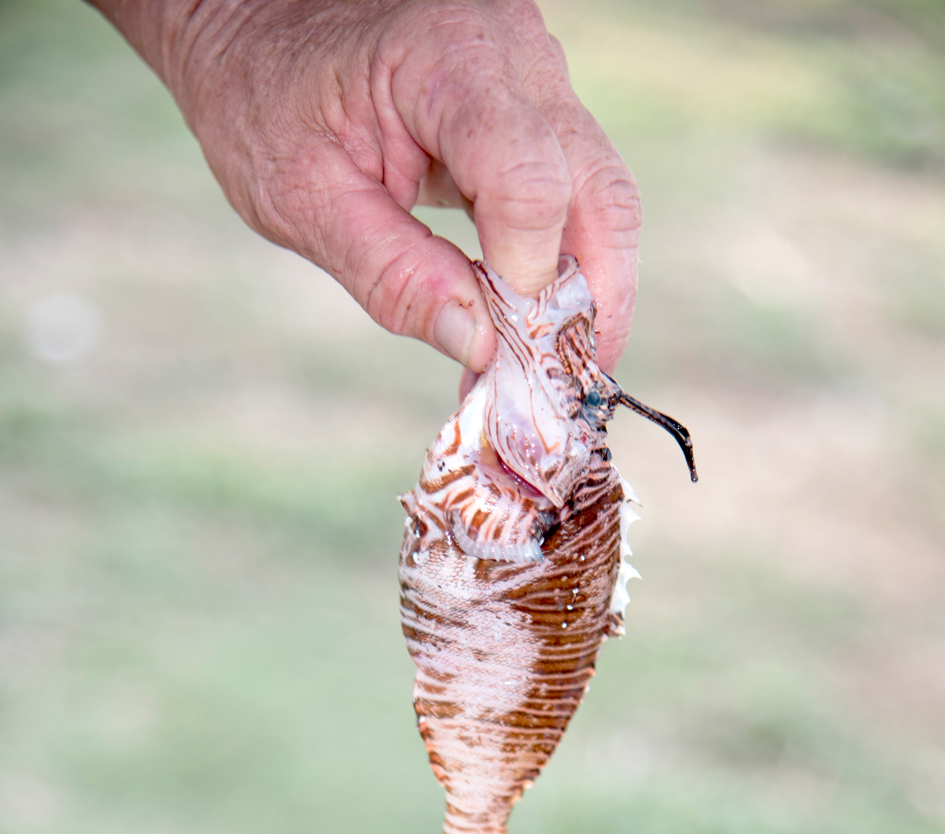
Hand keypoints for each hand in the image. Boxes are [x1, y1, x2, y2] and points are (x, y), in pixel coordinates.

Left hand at [90, 0, 640, 372]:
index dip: (526, 283)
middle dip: (588, 303)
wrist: (261, 25)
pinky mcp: (540, 101)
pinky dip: (567, 261)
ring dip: (587, 290)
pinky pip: (582, 189)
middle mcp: (515, 50)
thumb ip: (392, 274)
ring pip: (605, 195)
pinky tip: (535, 318)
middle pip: (599, 194)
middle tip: (561, 389)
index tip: (498, 356)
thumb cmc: (265, 100)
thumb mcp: (302, 199)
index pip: (529, 185)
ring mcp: (538, 70)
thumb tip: (481, 348)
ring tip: (549, 365)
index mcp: (446, 56)